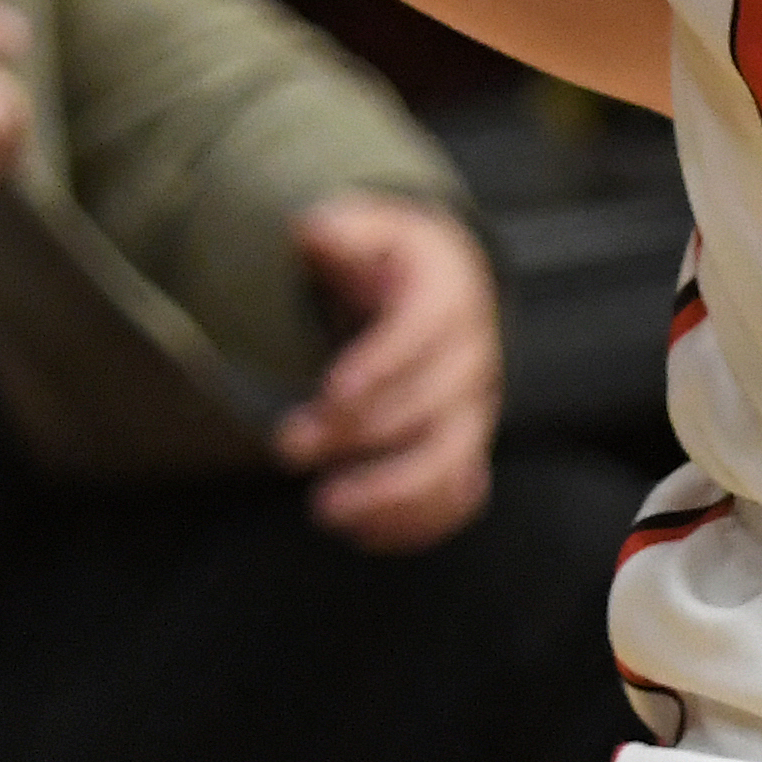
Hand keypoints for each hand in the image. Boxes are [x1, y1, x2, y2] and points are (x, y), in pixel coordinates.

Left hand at [279, 192, 503, 547]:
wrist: (442, 284)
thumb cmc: (388, 258)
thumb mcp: (365, 228)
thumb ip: (338, 231)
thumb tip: (310, 229)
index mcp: (448, 297)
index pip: (421, 335)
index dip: (380, 366)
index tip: (331, 392)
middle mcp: (472, 359)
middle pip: (430, 406)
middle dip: (359, 433)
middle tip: (286, 447)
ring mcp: (474, 411)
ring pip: (452, 463)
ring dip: (393, 495)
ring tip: (326, 509)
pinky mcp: (466, 449)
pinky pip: (458, 496)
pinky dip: (417, 523)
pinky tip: (361, 532)